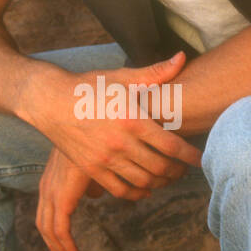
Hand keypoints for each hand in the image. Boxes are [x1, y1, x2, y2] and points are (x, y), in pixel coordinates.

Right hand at [28, 49, 202, 199]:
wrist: (50, 102)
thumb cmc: (89, 87)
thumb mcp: (122, 77)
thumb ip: (155, 73)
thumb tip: (181, 57)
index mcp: (132, 119)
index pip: (171, 146)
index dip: (190, 156)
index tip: (200, 159)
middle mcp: (120, 142)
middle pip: (160, 167)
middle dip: (178, 171)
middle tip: (185, 169)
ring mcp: (105, 159)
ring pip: (143, 181)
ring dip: (160, 182)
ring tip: (168, 177)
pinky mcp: (92, 170)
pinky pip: (121, 190)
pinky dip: (137, 192)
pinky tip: (145, 187)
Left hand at [36, 146, 102, 250]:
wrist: (96, 129)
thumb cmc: (97, 142)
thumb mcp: (92, 163)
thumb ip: (91, 179)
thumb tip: (95, 193)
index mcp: (51, 179)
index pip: (46, 210)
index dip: (52, 229)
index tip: (62, 243)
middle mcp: (47, 187)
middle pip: (43, 222)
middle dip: (52, 244)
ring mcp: (52, 193)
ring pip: (50, 230)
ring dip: (60, 248)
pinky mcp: (62, 198)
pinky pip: (60, 229)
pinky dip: (66, 245)